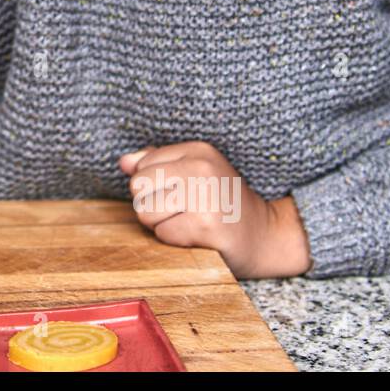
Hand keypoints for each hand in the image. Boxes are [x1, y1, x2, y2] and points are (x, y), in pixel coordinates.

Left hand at [119, 142, 312, 277]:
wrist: (266, 236)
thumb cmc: (224, 204)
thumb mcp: (194, 173)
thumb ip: (157, 163)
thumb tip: (123, 163)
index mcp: (198, 150)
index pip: (141, 167)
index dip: (152, 187)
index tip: (180, 193)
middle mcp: (202, 167)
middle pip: (138, 188)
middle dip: (151, 205)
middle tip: (181, 211)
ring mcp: (205, 196)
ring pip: (145, 212)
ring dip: (161, 224)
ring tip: (189, 222)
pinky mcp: (206, 225)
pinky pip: (163, 234)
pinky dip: (175, 240)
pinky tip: (197, 236)